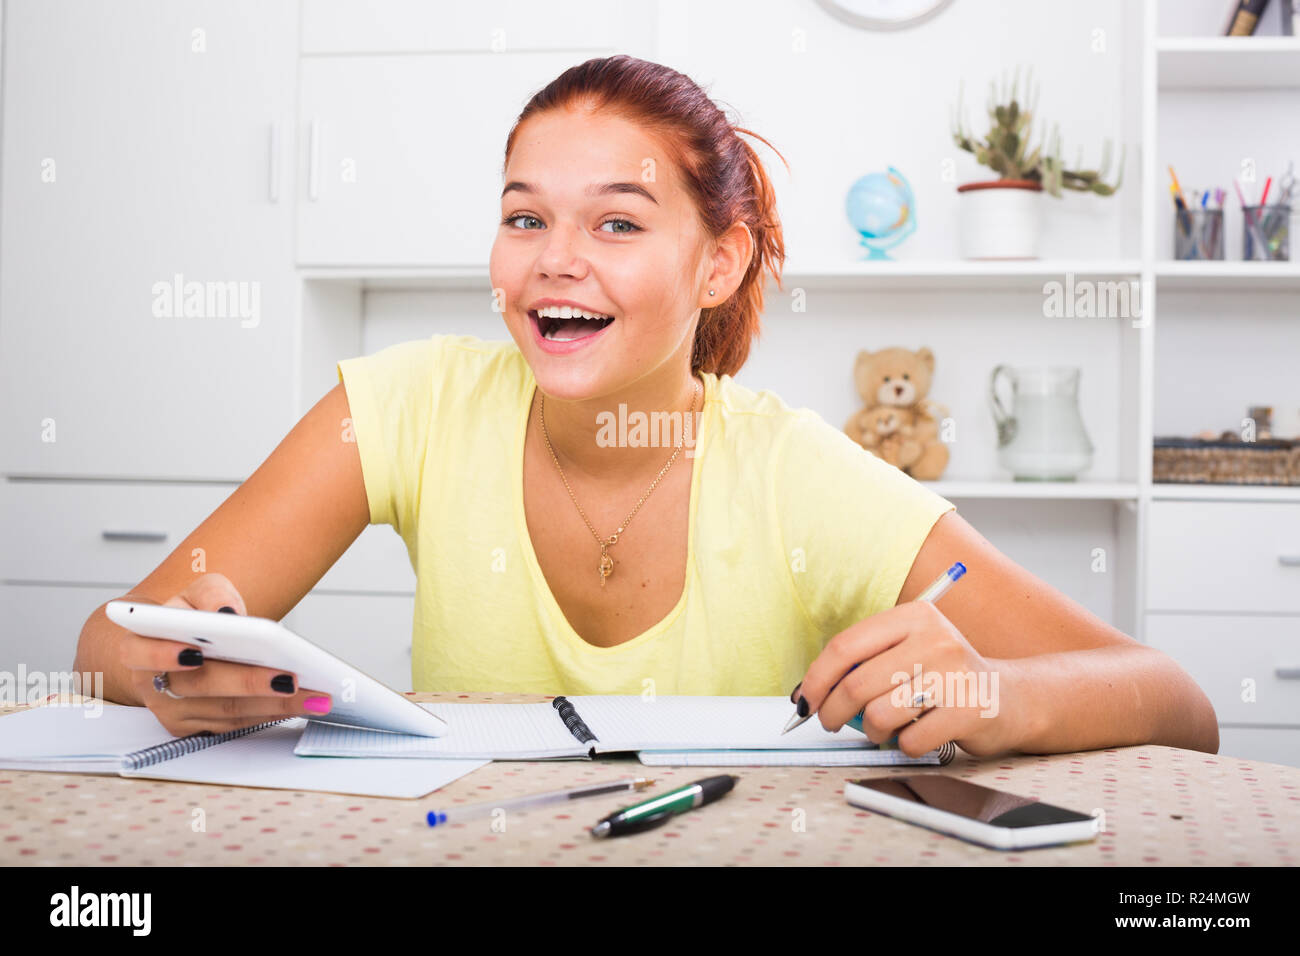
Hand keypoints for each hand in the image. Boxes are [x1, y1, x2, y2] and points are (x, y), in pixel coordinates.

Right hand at [120, 572, 331, 736]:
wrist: (173, 644)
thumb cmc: (186, 616)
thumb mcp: (196, 592)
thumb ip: (210, 594)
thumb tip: (230, 613)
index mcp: (139, 645)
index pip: (142, 653)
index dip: (164, 655)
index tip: (195, 653)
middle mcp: (151, 683)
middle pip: (200, 686)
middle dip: (248, 683)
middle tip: (290, 678)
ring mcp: (172, 710)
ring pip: (225, 712)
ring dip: (273, 705)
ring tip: (313, 695)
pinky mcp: (194, 728)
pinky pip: (236, 725)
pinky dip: (271, 713)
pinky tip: (301, 704)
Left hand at [792, 601, 1019, 757]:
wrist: (1011, 696)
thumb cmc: (945, 675)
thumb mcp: (908, 650)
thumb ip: (864, 662)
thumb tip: (810, 692)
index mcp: (914, 616)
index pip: (846, 646)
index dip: (817, 678)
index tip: (805, 699)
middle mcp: (935, 639)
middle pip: (856, 684)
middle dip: (833, 711)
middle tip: (830, 721)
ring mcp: (954, 675)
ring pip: (879, 715)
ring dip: (871, 731)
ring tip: (883, 728)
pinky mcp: (969, 711)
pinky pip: (910, 741)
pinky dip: (903, 745)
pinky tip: (916, 734)